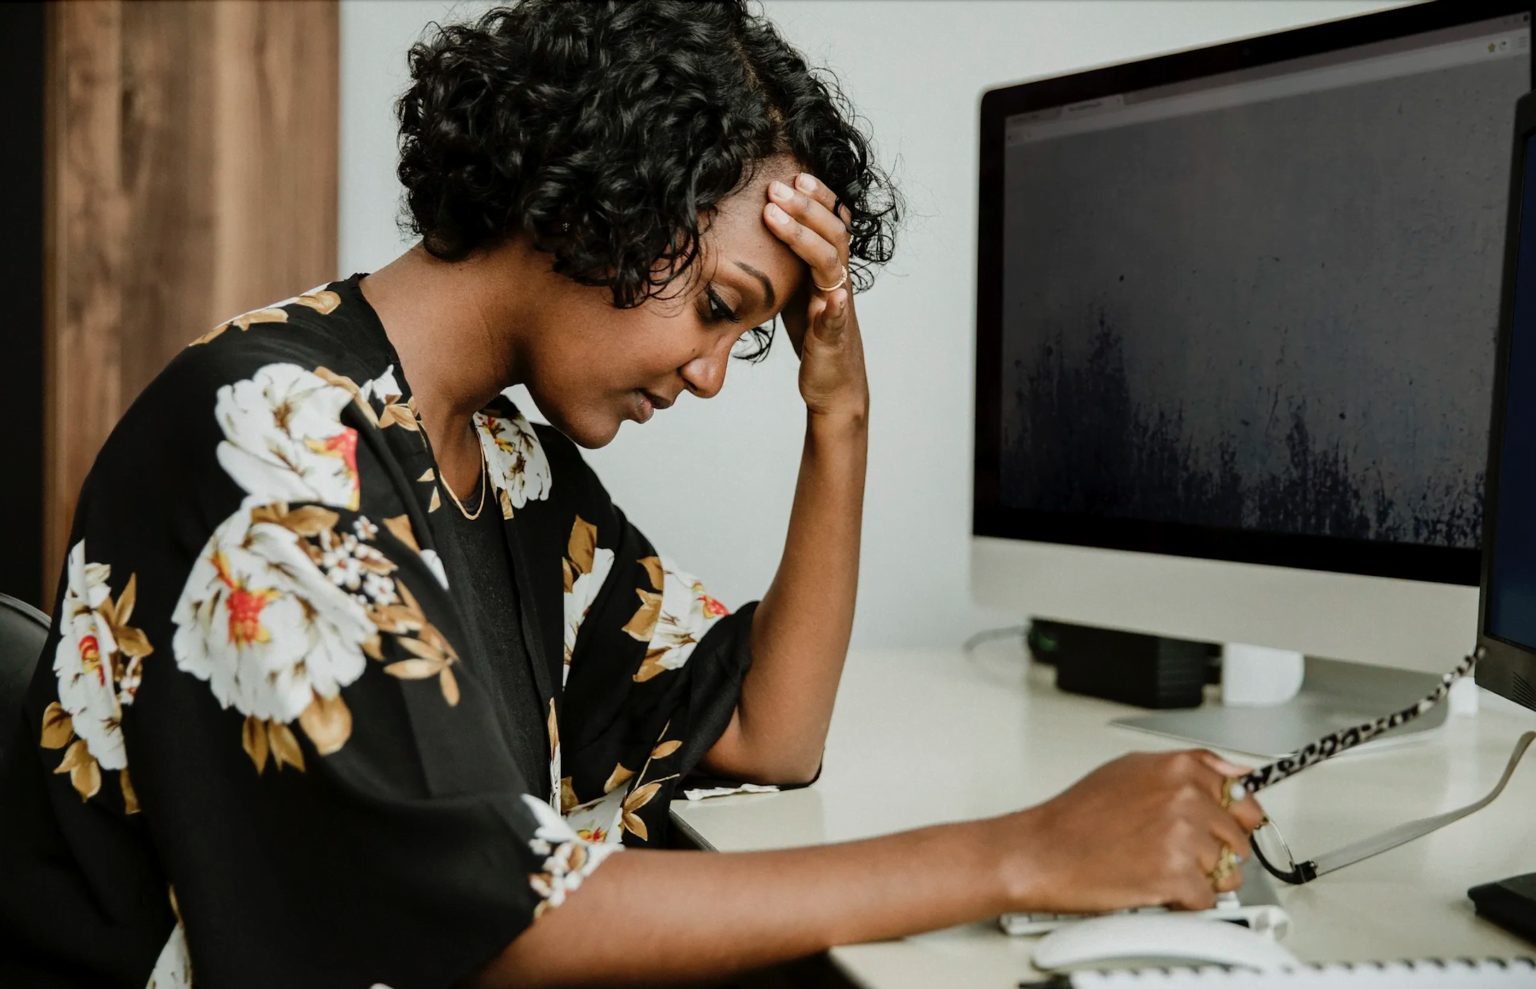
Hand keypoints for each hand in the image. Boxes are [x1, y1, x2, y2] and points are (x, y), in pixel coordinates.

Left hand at [764, 173, 868, 420]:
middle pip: (832, 234)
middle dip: (804, 207)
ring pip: (831, 265)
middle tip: (775, 186)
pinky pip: (837, 320)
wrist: (834, 382)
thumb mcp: (796, 288)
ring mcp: (838, 308)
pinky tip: (832, 299)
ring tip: (776, 216)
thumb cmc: (812, 332)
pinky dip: (835, 308)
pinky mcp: (832, 338)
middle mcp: (838, 281)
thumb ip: (787, 260)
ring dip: (805, 238)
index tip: (790, 174)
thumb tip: (750, 229)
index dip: (815, 197)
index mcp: (828, 268)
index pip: (830, 222)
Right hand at [1000, 750, 1265, 913]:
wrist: (1042, 852)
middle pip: (1239, 838)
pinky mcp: (1176, 876)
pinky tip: (1153, 884)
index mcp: (1179, 768)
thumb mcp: (1132, 769)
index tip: (1224, 826)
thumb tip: (1236, 771)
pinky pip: (1206, 900)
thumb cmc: (1077, 815)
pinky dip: (1183, 902)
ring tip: (1158, 867)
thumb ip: (1190, 768)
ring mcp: (1184, 838)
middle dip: (1215, 852)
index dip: (1233, 817)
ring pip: (1227, 873)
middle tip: (1175, 851)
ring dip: (1199, 878)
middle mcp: (1186, 798)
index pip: (1243, 794)